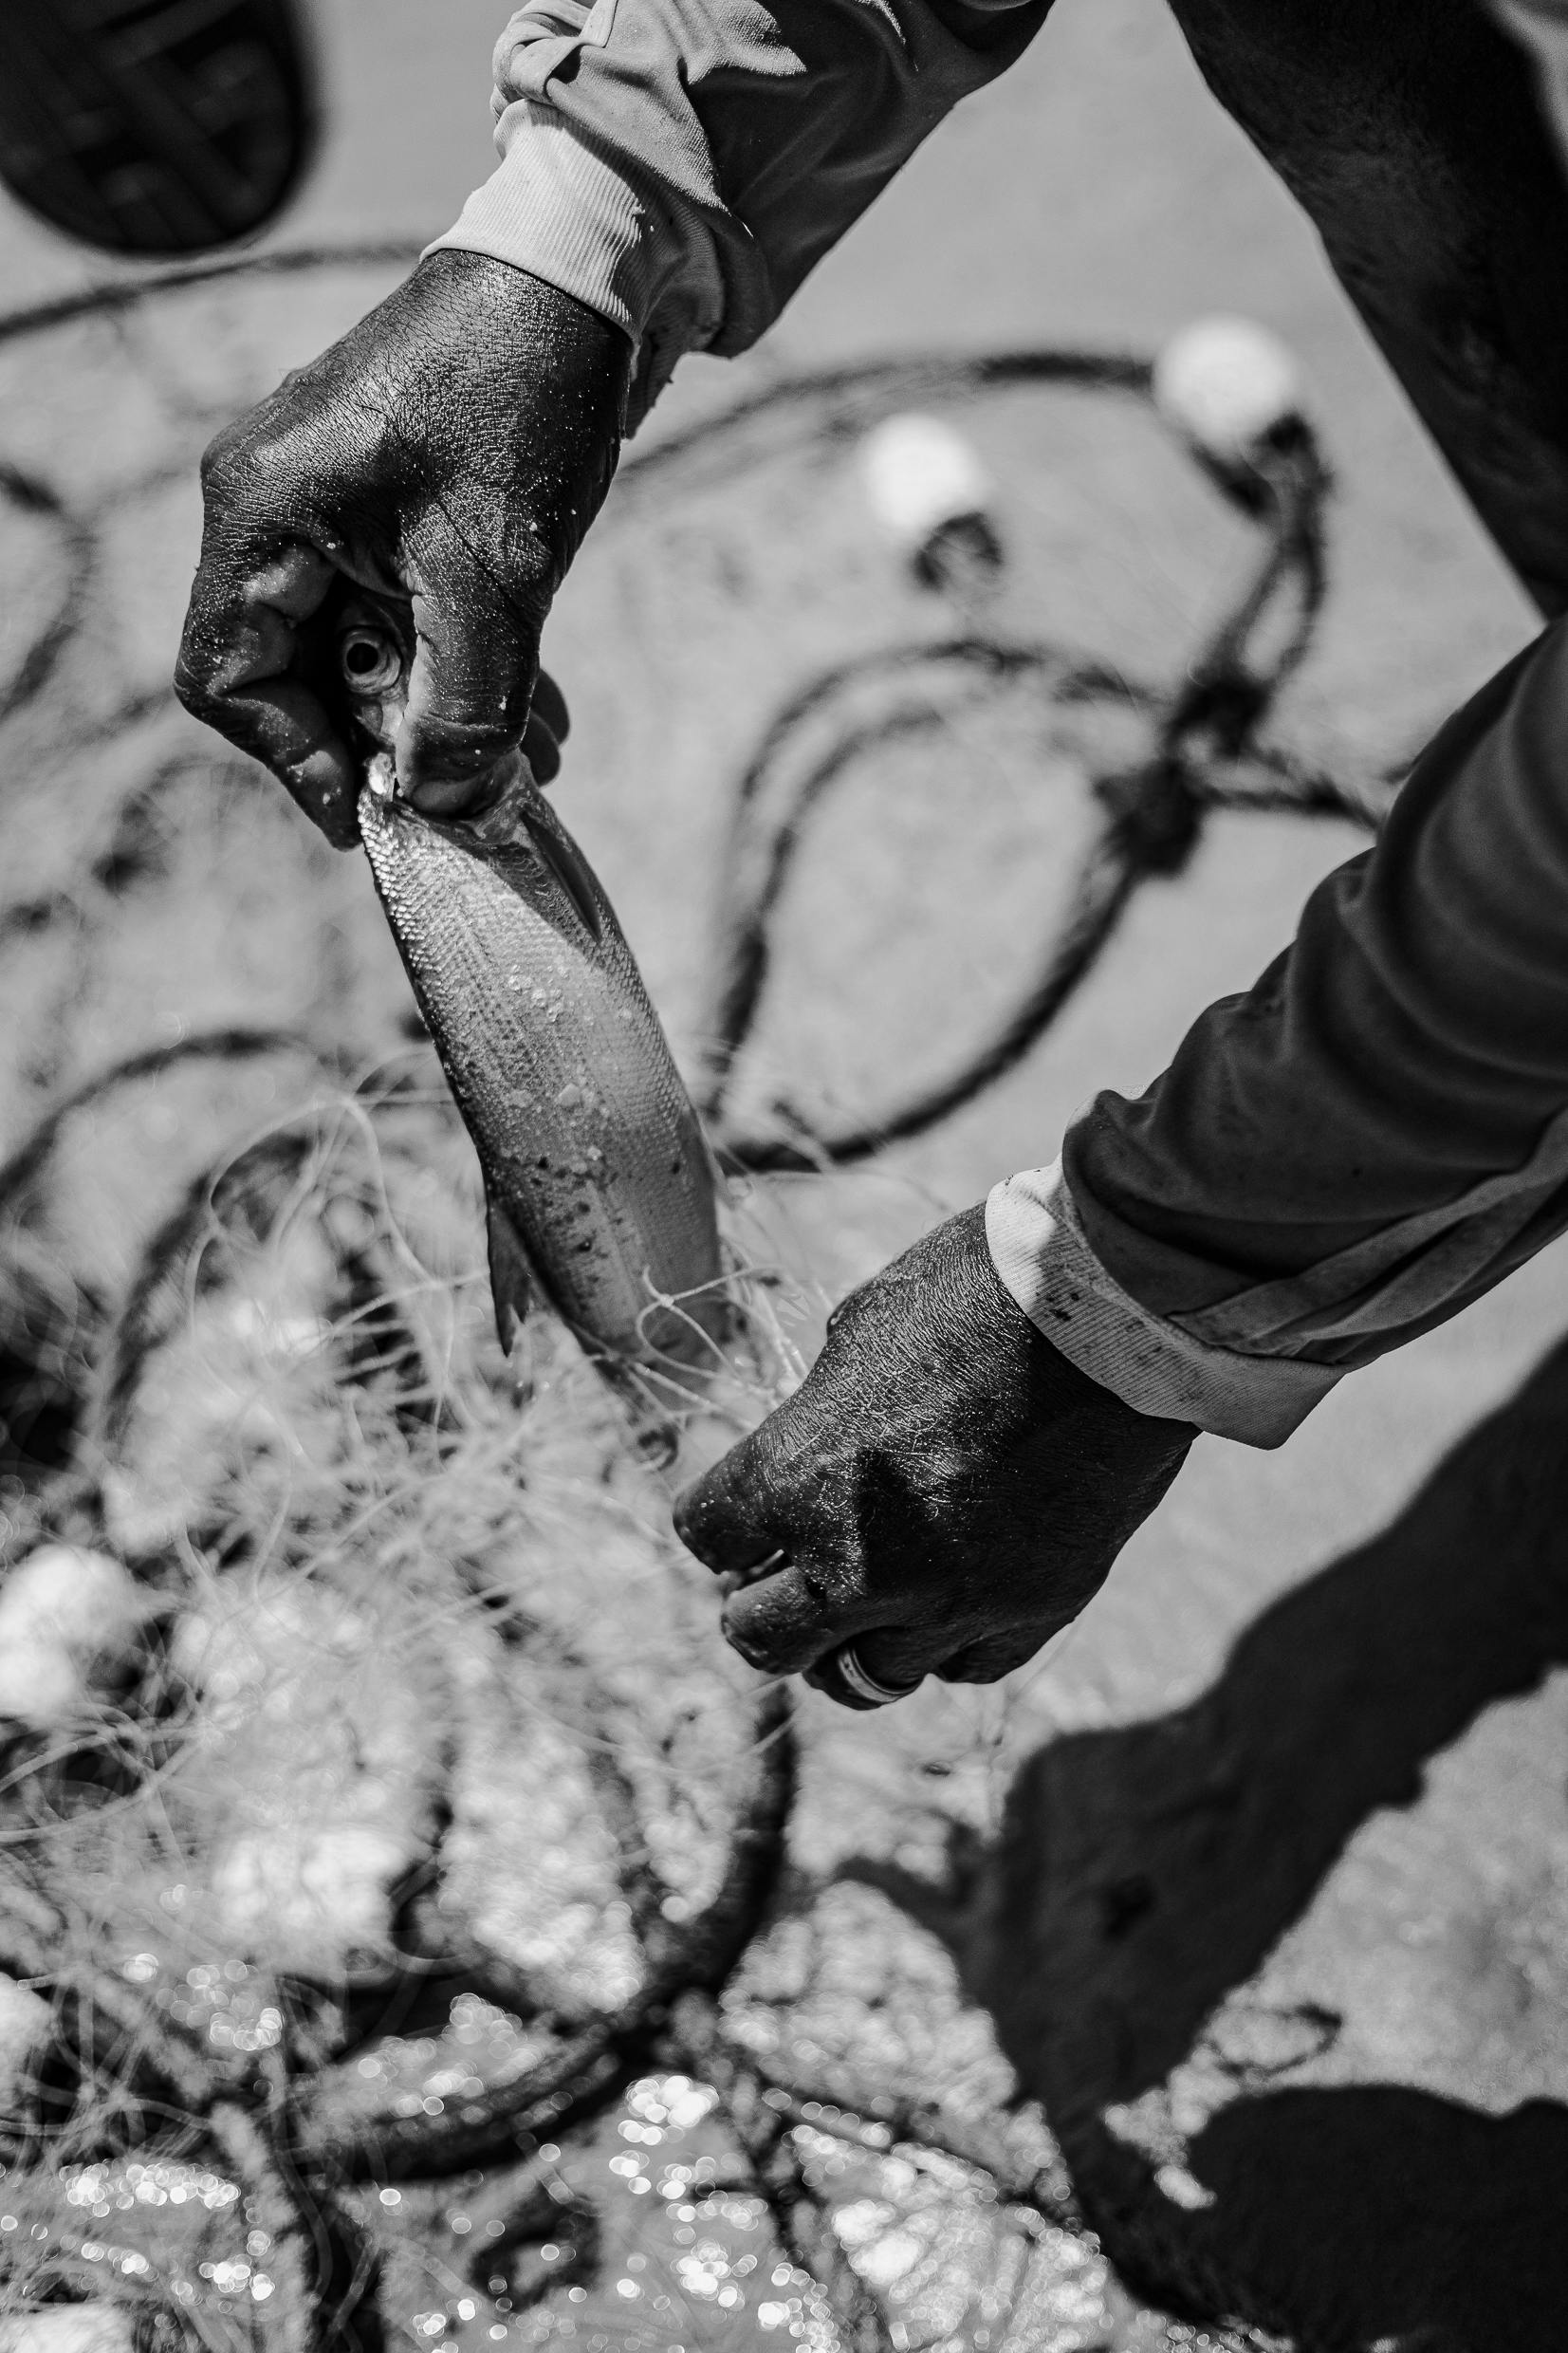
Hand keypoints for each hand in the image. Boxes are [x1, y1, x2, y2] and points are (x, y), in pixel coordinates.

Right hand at [176, 251, 630, 844]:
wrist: (586, 276)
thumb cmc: (519, 399)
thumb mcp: (497, 581)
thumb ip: (466, 707)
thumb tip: (448, 806)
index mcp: (262, 512)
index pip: (228, 677)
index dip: (294, 758)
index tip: (373, 812)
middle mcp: (276, 503)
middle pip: (299, 672)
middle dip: (395, 744)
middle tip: (480, 795)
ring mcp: (333, 498)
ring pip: (366, 648)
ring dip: (445, 714)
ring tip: (534, 760)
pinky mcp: (392, 499)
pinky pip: (405, 607)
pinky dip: (464, 664)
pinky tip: (539, 711)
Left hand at [675, 1206, 1194, 1706]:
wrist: (1119, 1311)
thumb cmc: (979, 1291)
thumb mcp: (858, 1335)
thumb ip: (817, 1422)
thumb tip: (804, 1460)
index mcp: (797, 1475)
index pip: (708, 1537)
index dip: (717, 1523)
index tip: (736, 1516)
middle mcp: (861, 1560)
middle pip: (760, 1639)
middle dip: (758, 1607)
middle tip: (778, 1577)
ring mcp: (952, 1598)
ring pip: (862, 1676)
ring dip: (848, 1638)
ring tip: (865, 1598)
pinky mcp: (1033, 1611)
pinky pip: (962, 1666)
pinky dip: (942, 1641)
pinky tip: (947, 1597)